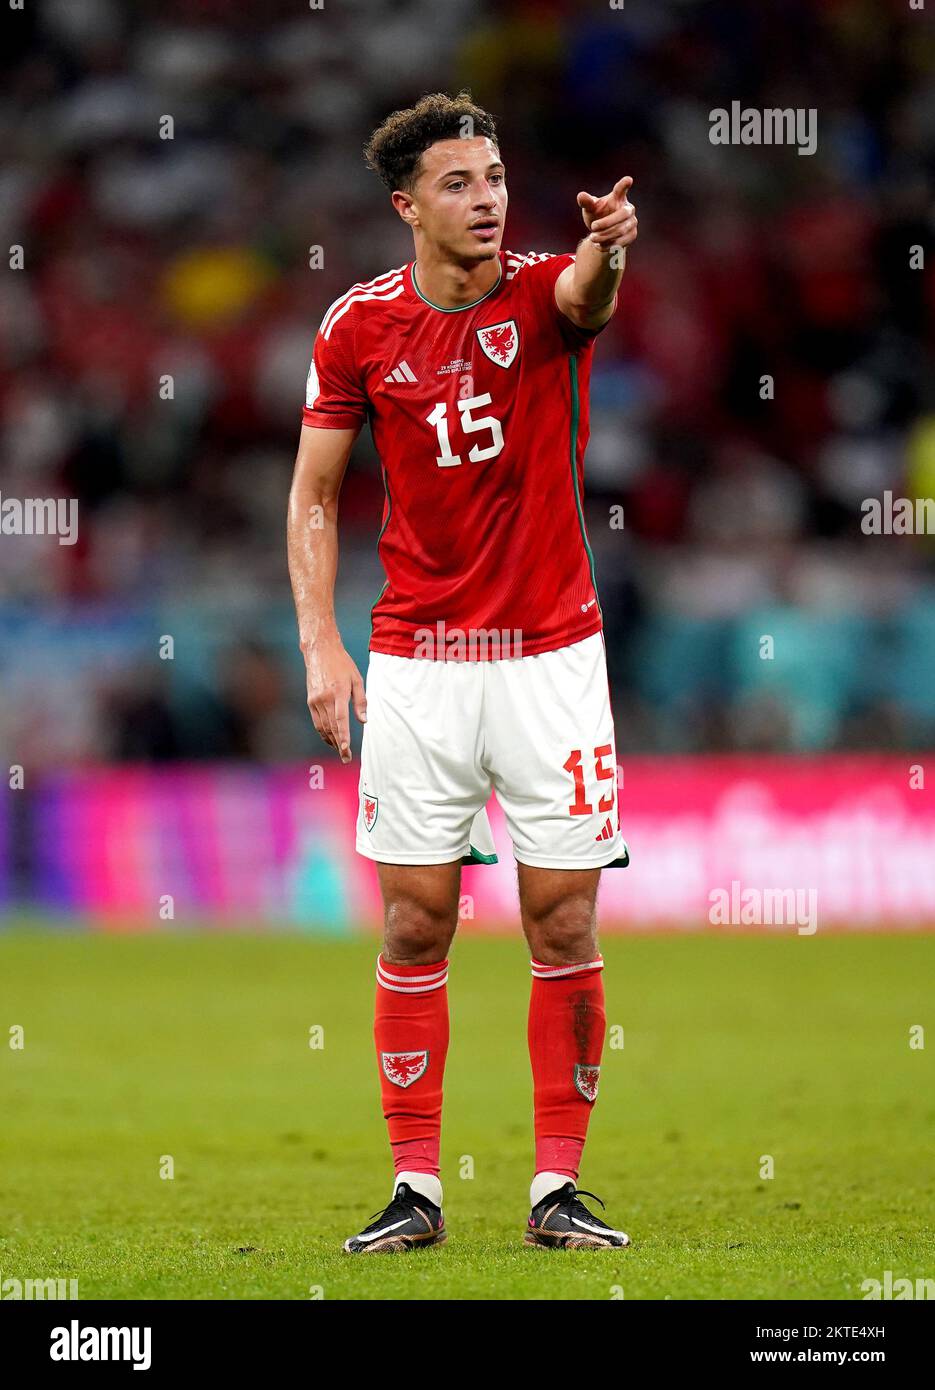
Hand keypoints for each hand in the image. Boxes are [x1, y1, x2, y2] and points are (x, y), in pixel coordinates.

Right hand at [303, 632, 366, 762]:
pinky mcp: (310, 701)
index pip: (340, 719)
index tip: (346, 749)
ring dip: (332, 741)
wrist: (320, 652)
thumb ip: (361, 701)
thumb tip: (364, 720)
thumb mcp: (357, 679)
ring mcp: (315, 700)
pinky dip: (324, 732)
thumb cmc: (342, 664)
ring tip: (341, 751)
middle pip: (332, 727)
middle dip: (339, 745)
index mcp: (339, 693)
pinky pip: (317, 722)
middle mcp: (325, 698)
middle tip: (346, 758)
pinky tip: (331, 739)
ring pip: (323, 727)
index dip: (343, 736)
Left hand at [577, 176, 637, 249]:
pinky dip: (608, 244)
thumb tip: (581, 196)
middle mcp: (628, 208)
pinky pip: (621, 241)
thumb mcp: (590, 209)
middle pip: (622, 214)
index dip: (625, 185)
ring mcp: (632, 222)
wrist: (602, 234)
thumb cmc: (597, 216)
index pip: (621, 189)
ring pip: (621, 230)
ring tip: (592, 238)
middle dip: (606, 222)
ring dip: (605, 235)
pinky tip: (598, 245)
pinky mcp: (632, 235)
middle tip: (592, 227)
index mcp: (618, 197)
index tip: (628, 179)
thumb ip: (586, 202)